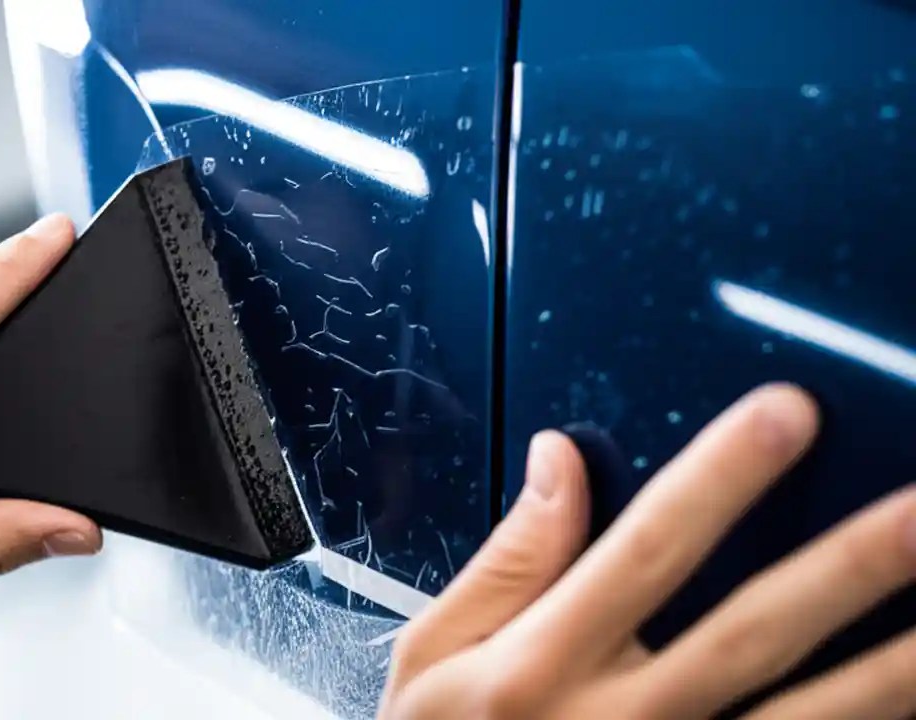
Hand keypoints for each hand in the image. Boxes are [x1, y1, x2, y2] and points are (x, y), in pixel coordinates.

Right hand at [381, 384, 915, 718]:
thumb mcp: (434, 656)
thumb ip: (504, 562)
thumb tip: (559, 461)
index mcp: (541, 665)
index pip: (646, 552)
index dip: (720, 479)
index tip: (786, 415)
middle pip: (750, 637)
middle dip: (844, 570)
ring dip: (886, 671)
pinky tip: (908, 700)